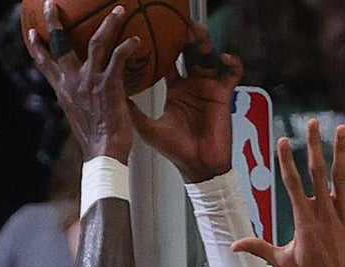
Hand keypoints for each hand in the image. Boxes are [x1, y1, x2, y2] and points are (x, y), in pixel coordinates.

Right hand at [26, 3, 138, 159]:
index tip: (33, 32)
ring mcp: (90, 80)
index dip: (38, 47)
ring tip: (118, 10)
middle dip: (55, 22)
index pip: (45, 64)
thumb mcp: (79, 117)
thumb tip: (89, 96)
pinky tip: (136, 39)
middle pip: (61, 44)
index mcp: (63, 90)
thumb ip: (81, 100)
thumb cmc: (95, 140)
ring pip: (96, 42)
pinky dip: (127, 46)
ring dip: (108, 23)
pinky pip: (118, 57)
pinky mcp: (109, 84)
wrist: (103, 152)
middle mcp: (72, 81)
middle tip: (52, 4)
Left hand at [128, 21, 240, 181]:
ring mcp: (208, 87)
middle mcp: (192, 84)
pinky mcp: (224, 94)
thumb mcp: (147, 127)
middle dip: (184, 35)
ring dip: (204, 41)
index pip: (168, 60)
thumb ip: (131, 109)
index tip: (152, 32)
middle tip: (176, 23)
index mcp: (175, 89)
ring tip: (196, 33)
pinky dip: (231, 63)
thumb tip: (111, 93)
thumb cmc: (175, 150)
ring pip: (209, 55)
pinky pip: (233, 73)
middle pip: (189, 51)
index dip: (162, 45)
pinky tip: (223, 58)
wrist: (198, 166)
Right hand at [234, 120, 344, 266]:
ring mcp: (344, 215)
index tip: (284, 141)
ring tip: (340, 128)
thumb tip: (234, 246)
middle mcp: (325, 214)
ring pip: (341, 177)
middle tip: (313, 123)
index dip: (287, 160)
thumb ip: (259, 248)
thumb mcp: (283, 262)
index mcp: (305, 221)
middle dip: (315, 145)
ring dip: (339, 150)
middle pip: (319, 172)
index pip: (293, 184)